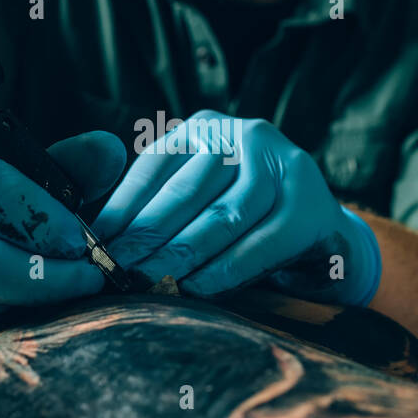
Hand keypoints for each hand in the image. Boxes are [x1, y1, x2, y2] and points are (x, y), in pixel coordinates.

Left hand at [92, 110, 381, 304]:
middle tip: (118, 270)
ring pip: (224, 215)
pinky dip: (228, 268)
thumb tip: (102, 243)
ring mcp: (283, 164)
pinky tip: (199, 288)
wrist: (321, 235)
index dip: (123, 207)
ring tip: (151, 281)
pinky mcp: (311, 204)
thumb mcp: (201, 200)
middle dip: (149, 236)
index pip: (154, 166)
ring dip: (184, 254)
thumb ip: (160, 209)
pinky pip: (262, 242)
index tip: (96, 245)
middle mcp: (245, 135)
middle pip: (187, 190)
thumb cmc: (242, 224)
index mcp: (206, 129)